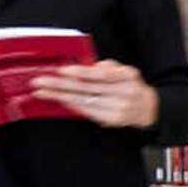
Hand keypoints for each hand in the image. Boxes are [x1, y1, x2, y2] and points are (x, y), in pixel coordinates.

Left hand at [32, 61, 158, 129]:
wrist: (147, 108)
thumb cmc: (129, 85)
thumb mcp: (123, 70)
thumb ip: (105, 67)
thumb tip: (83, 66)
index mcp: (128, 76)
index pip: (101, 74)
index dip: (80, 72)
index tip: (61, 71)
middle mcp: (125, 93)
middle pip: (88, 88)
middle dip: (60, 85)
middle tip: (40, 82)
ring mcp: (119, 108)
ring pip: (84, 101)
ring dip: (60, 96)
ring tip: (41, 92)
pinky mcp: (112, 120)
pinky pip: (87, 111)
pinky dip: (71, 105)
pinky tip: (58, 100)